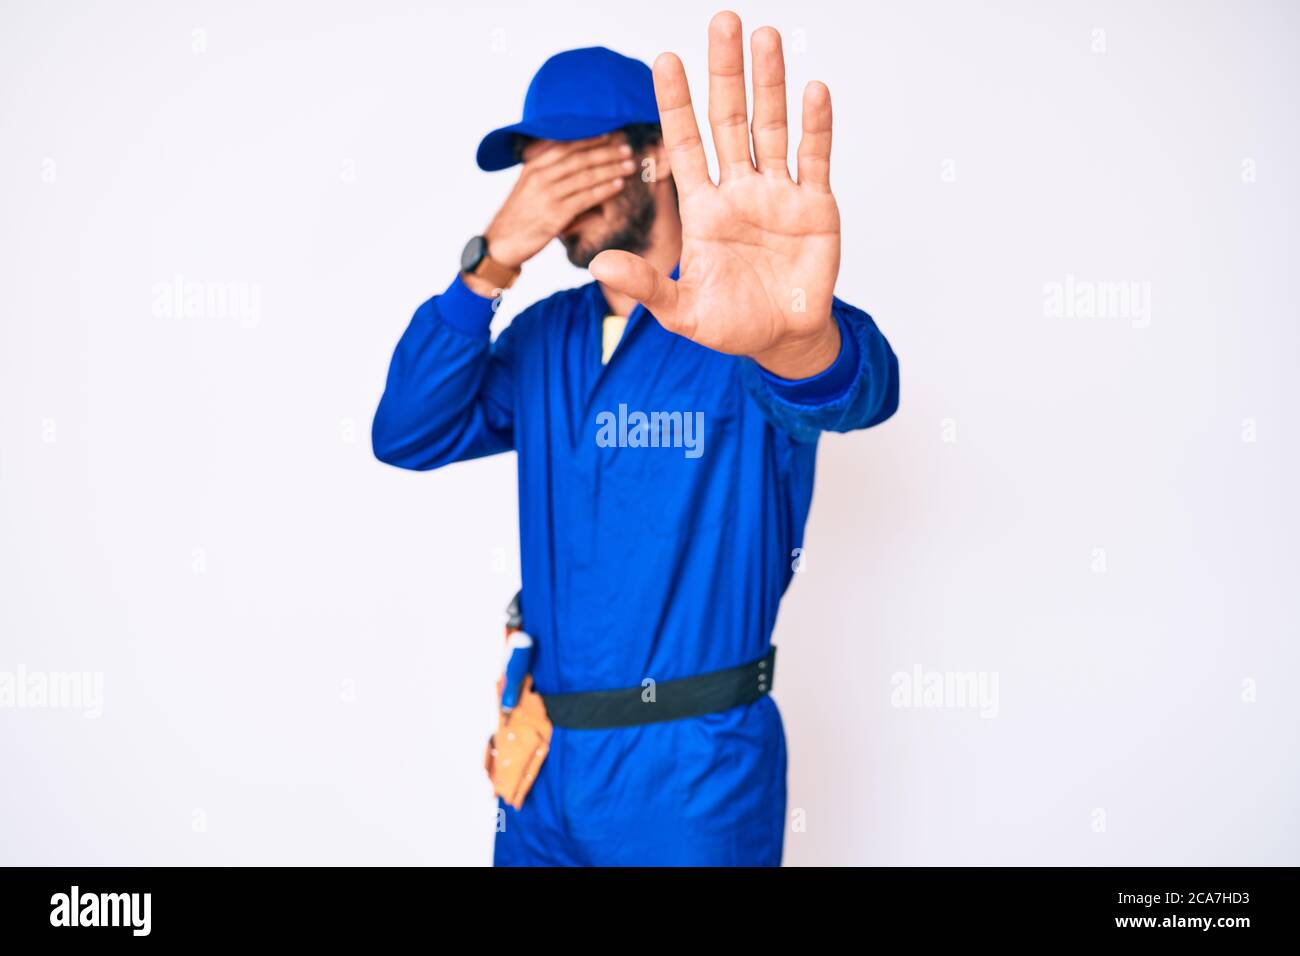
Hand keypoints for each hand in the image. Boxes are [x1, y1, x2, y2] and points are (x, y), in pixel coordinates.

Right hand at [483, 134, 638, 268]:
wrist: (501, 244)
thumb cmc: (520, 217)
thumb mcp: (528, 188)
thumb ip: (550, 175)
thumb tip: (579, 168)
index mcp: (533, 166)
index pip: (566, 146)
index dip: (591, 138)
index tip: (611, 134)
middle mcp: (540, 176)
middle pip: (580, 158)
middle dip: (606, 152)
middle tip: (627, 148)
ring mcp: (548, 195)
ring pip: (586, 176)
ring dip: (611, 169)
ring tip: (629, 165)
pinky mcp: (556, 214)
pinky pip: (586, 197)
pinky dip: (604, 190)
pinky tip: (618, 185)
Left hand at [588, 11, 843, 378]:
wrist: (784, 340)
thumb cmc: (731, 325)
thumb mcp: (681, 312)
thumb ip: (645, 286)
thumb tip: (597, 265)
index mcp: (703, 210)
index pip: (684, 145)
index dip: (676, 103)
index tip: (664, 60)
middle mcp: (739, 191)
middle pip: (728, 120)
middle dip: (724, 73)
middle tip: (722, 22)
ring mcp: (778, 194)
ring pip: (770, 127)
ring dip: (769, 83)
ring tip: (765, 36)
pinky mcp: (815, 206)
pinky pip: (814, 158)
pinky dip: (816, 125)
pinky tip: (813, 90)